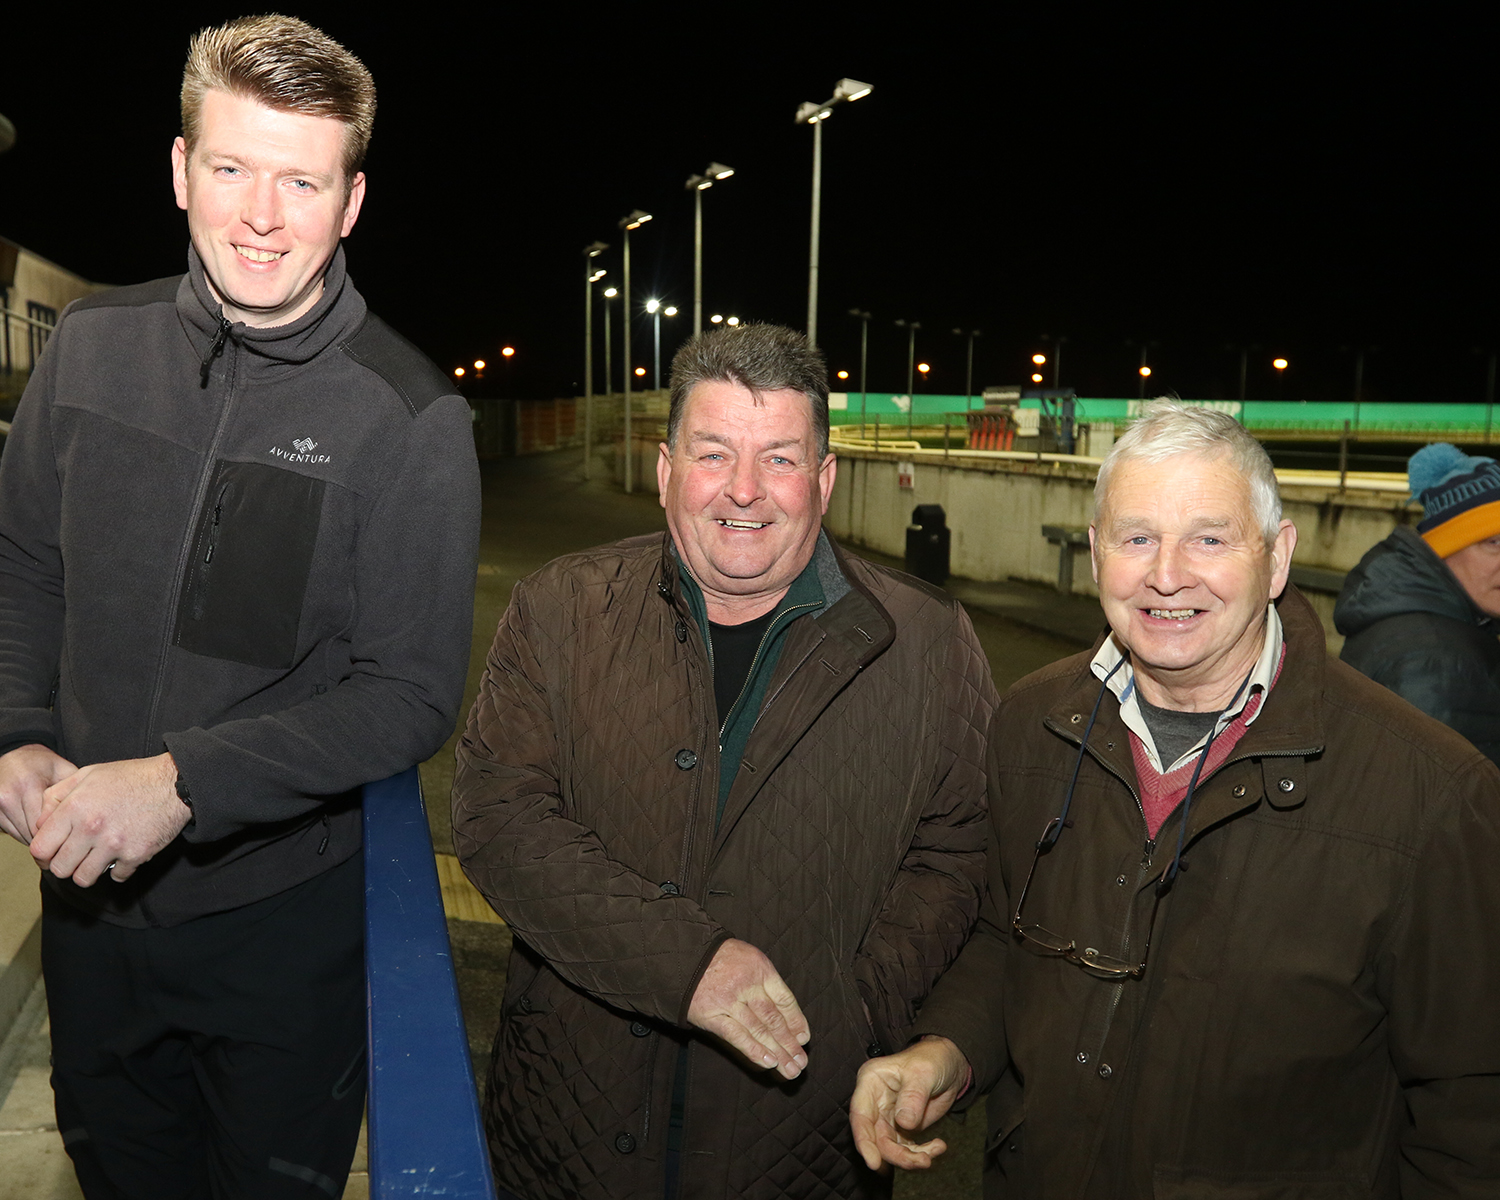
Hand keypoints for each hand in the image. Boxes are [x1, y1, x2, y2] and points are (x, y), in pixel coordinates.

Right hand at [0, 744, 76, 844]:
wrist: (12, 757)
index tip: (73, 834)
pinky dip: (25, 833)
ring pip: (21, 835)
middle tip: (67, 838)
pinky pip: (12, 832)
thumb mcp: (62, 769)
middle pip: (31, 832)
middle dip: (50, 838)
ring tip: (54, 831)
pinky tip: (37, 826)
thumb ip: (73, 788)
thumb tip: (85, 811)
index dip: (61, 831)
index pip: (43, 822)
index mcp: (28, 785)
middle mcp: (9, 796)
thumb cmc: (41, 764)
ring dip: (37, 838)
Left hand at [30, 753, 191, 886]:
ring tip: (96, 858)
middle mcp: (91, 828)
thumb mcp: (87, 774)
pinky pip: (116, 877)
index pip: (40, 848)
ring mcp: (114, 844)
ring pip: (83, 879)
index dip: (42, 855)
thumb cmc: (130, 777)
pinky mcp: (136, 855)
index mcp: (75, 807)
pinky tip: (122, 855)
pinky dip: (118, 870)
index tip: (51, 853)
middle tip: (75, 856)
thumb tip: (39, 823)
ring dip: (87, 872)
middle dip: (64, 865)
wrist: (175, 784)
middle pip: (60, 869)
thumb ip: (55, 796)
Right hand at [687, 938, 809, 1079]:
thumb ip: (768, 984)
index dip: (796, 1020)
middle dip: (789, 1043)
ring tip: (790, 1070)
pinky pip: (736, 1035)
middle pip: (773, 1018)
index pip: (784, 999)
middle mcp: (746, 984)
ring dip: (777, 1052)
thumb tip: (791, 1018)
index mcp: (760, 968)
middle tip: (801, 1063)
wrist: (684, 956)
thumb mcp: (750, 959)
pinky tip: (768, 1062)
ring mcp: (728, 1001)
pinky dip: (753, 1050)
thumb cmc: (722, 959)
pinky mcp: (711, 1015)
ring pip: (758, 1030)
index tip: (804, 1039)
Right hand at [850, 1036, 968, 1171]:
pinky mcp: (902, 1128)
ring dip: (910, 1158)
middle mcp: (874, 1102)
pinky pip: (906, 1149)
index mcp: (871, 1082)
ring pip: (890, 1148)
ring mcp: (888, 1118)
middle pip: (875, 1138)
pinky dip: (921, 1153)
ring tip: (930, 1156)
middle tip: (921, 1161)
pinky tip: (938, 1146)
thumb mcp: (923, 1073)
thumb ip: (913, 1096)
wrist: (949, 1066)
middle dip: (897, 1154)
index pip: (860, 1115)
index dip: (864, 1140)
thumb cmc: (932, 1060)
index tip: (874, 1162)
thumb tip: (904, 1123)